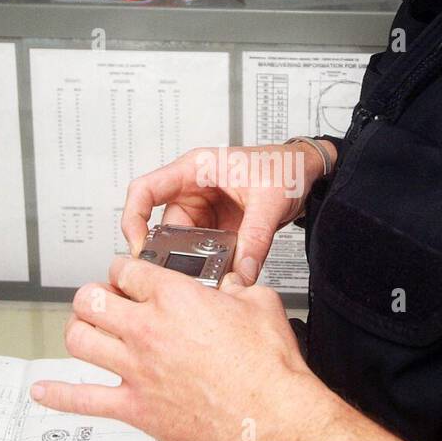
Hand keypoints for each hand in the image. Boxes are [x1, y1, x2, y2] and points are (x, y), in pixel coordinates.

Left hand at [29, 256, 330, 440]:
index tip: (128, 276)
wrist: (269, 416)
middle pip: (90, 299)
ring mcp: (135, 369)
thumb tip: (233, 289)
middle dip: (94, 296)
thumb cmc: (268, 367)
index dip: (124, 270)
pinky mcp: (135, 407)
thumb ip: (238, 290)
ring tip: (85, 332)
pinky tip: (44, 392)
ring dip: (78, 331)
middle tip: (104, 302)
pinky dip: (58, 395)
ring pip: (79, 339)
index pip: (126, 269)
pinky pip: (82, 399)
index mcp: (175, 298)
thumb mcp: (260, 304)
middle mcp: (147, 329)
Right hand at [121, 142, 334, 285]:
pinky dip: (212, 263)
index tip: (138, 247)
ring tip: (210, 274)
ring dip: (195, 261)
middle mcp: (193, 189)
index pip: (145, 190)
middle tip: (182, 274)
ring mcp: (205, 210)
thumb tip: (241, 273)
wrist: (307, 171)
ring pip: (184, 243)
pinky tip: (222, 271)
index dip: (133, 218)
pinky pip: (205, 249)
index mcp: (195, 168)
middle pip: (165, 226)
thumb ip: (255, 240)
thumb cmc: (285, 166)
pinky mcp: (218, 226)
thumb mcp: (270, 201)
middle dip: (171, 253)